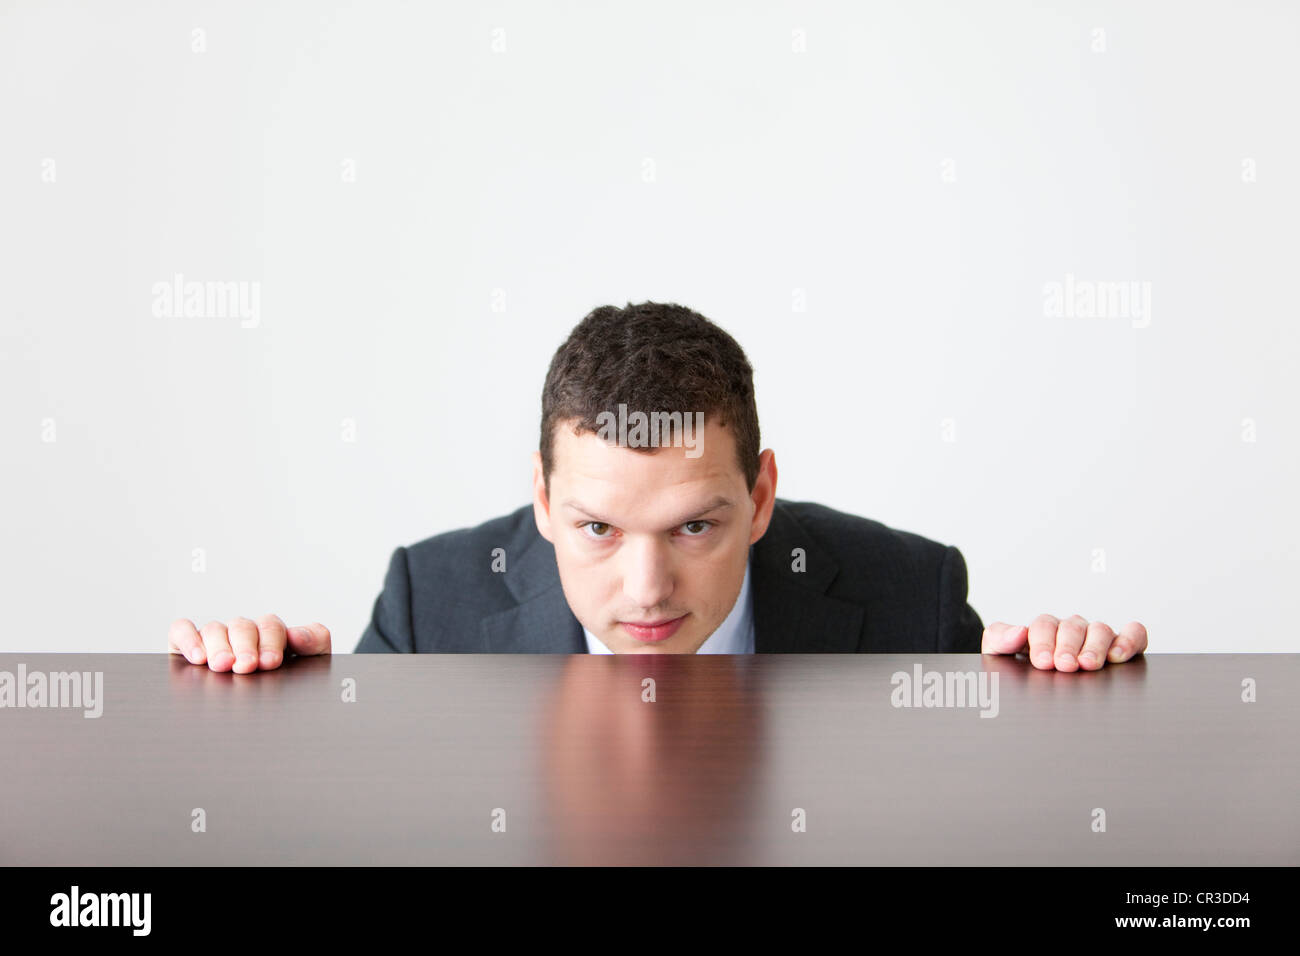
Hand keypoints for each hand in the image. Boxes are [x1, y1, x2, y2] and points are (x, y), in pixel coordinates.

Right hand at [168, 615, 330, 672]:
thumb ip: (313, 643)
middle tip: (246, 666)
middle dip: (245, 646)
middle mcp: (242, 634)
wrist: (262, 725)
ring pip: (214, 629)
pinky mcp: (187, 645)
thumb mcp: (308, 666)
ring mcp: (216, 639)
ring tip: (222, 665)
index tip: (270, 662)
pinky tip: (197, 658)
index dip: (270, 641)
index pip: (271, 626)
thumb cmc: (284, 688)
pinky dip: (188, 639)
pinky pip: (181, 630)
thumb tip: (297, 634)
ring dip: (219, 646)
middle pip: (242, 627)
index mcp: (271, 635)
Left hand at [981, 614, 1146, 670]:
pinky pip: (1134, 634)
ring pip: (1101, 629)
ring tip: (1089, 664)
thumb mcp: (1000, 656)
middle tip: (1066, 665)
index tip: (1043, 662)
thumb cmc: (1022, 671)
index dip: (1044, 642)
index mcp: (1043, 630)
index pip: (1044, 625)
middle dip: (1069, 646)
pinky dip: (1130, 640)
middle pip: (1073, 627)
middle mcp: (1071, 631)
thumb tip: (1018, 631)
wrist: (1036, 690)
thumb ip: (1000, 640)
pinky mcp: (1122, 646)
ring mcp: (1096, 637)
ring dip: (1096, 646)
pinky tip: (1119, 655)